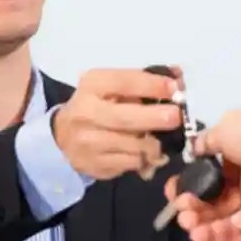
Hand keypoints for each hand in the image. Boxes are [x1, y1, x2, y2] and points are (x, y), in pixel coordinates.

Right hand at [54, 68, 182, 179]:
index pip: (125, 82)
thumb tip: (178, 76)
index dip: (152, 85)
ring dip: (154, 143)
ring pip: (133, 145)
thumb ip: (144, 82)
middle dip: (155, 118)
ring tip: (160, 139)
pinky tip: (146, 153)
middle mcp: (86, 112)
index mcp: (92, 85)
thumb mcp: (112, 86)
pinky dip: (144, 159)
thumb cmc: (96, 105)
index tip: (175, 88)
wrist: (63, 136)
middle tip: (177, 117)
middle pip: (126, 118)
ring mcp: (88, 142)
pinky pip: (131, 163)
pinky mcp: (94, 164)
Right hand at [164, 106, 240, 240]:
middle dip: (193, 208)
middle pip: (214, 205)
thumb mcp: (226, 128)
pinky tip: (201, 234)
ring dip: (201, 226)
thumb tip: (194, 151)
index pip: (210, 180)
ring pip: (224, 226)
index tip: (174, 189)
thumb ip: (207, 143)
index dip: (189, 186)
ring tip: (189, 223)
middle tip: (182, 208)